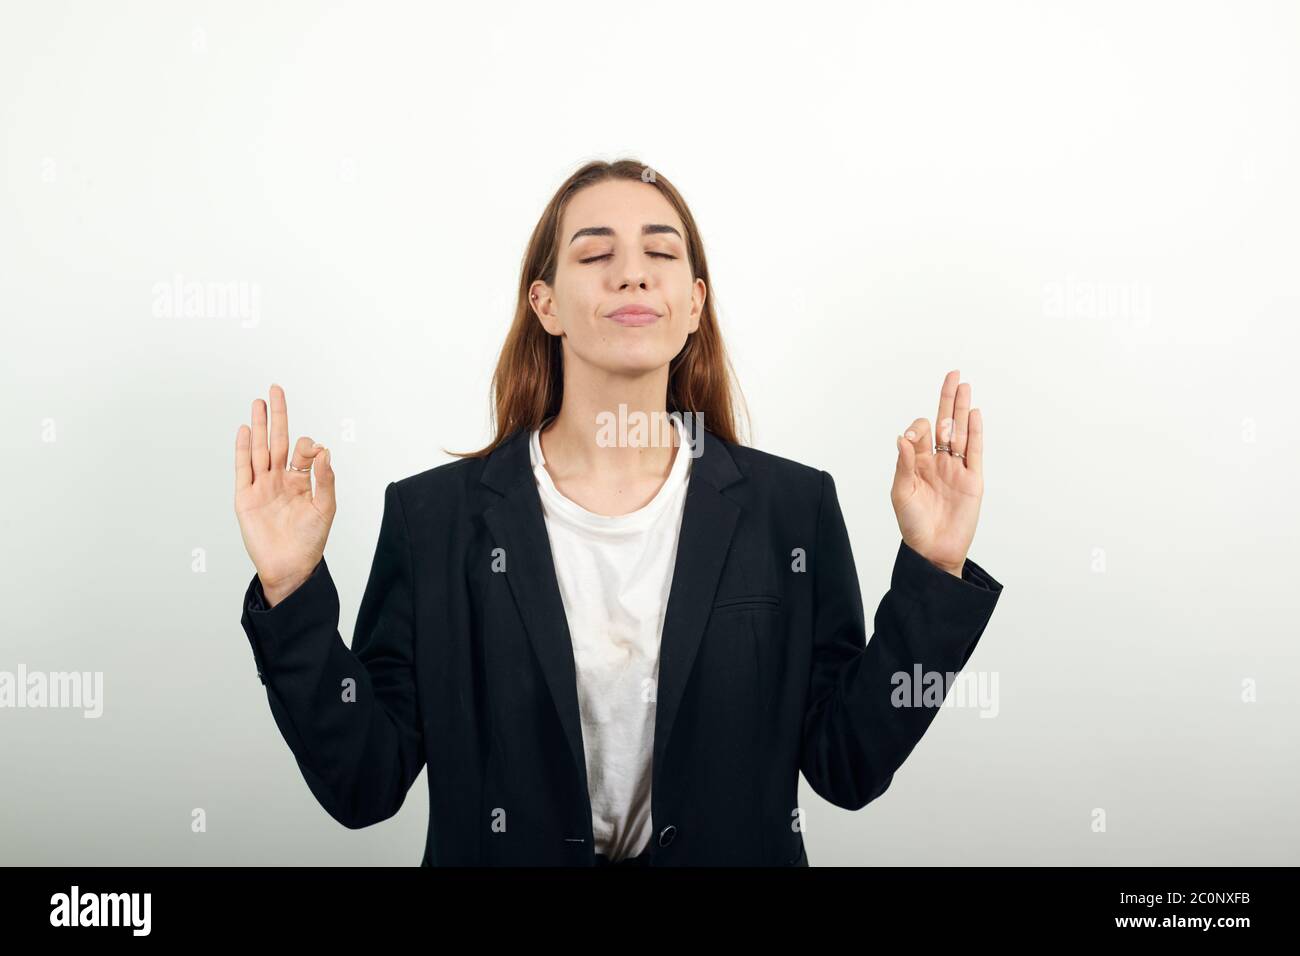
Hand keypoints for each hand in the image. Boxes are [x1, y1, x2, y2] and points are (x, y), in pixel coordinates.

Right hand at [234, 384, 335, 605]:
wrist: (290, 567)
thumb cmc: (310, 540)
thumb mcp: (325, 508)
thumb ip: (325, 478)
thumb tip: (325, 450)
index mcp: (301, 481)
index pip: (303, 451)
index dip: (309, 445)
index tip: (314, 452)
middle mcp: (280, 479)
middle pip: (277, 440)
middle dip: (277, 416)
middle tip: (276, 389)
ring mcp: (261, 486)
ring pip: (259, 449)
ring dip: (258, 426)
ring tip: (258, 402)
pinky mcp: (245, 497)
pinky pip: (243, 469)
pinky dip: (243, 449)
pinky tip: (244, 430)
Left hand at [891, 370, 983, 576]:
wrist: (933, 550)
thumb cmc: (912, 525)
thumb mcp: (901, 494)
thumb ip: (904, 465)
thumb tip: (902, 438)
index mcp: (917, 463)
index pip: (919, 434)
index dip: (917, 430)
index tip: (912, 439)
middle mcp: (938, 461)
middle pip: (945, 423)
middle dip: (947, 399)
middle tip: (952, 374)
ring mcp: (957, 469)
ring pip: (962, 432)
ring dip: (963, 409)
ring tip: (965, 385)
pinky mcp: (973, 479)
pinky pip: (976, 451)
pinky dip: (976, 432)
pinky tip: (975, 413)